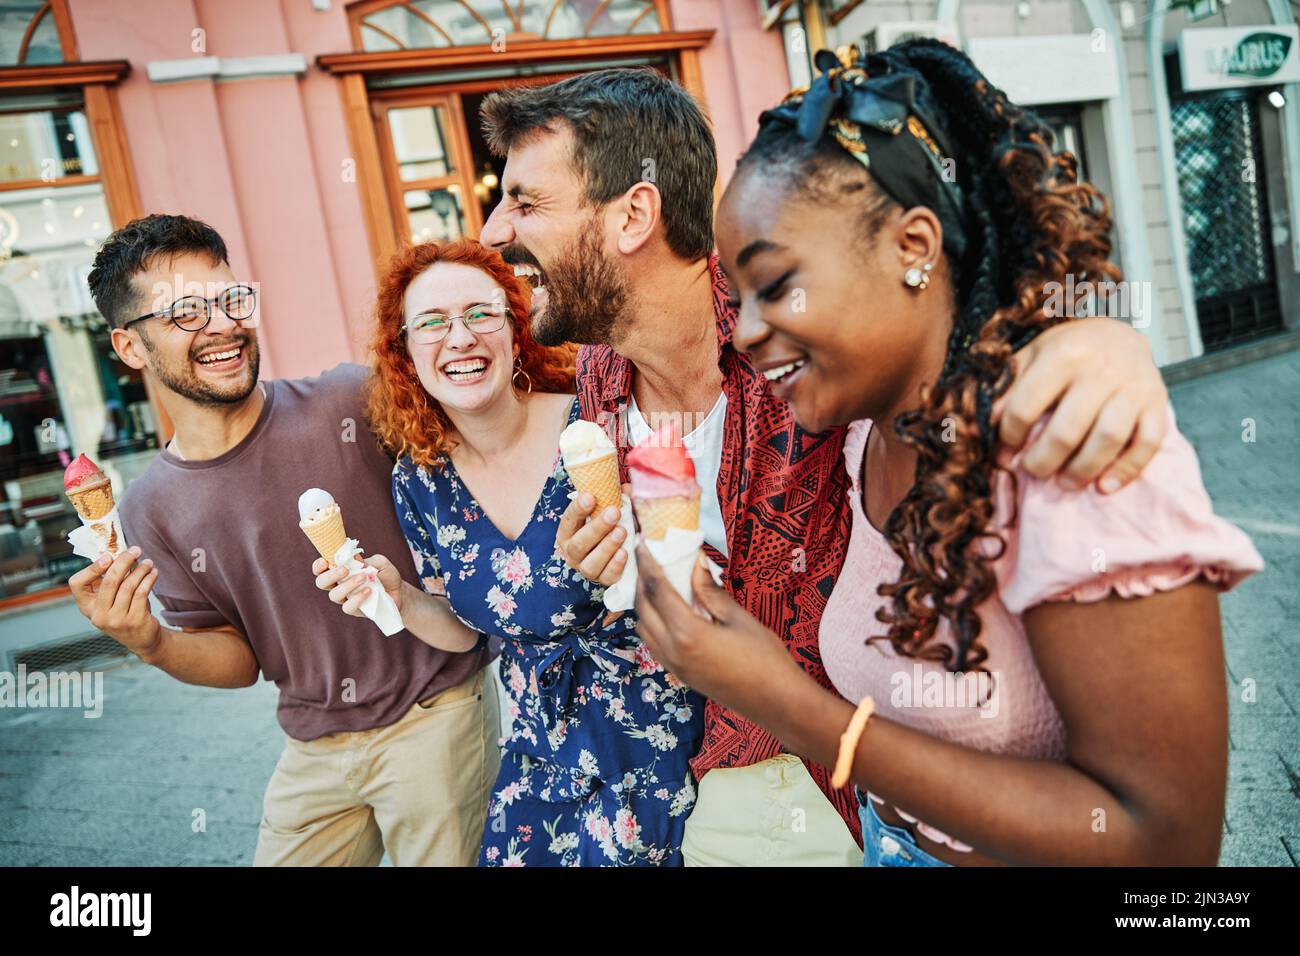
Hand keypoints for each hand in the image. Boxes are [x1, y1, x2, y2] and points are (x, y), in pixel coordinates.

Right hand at [68, 547, 162, 656]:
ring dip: (140, 570)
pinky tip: (153, 573)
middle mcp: (98, 615)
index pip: (77, 584)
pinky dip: (149, 579)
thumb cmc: (124, 611)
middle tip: (135, 550)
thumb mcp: (110, 599)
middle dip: (124, 561)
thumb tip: (118, 551)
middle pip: (109, 581)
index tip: (108, 556)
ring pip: (128, 586)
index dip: (90, 569)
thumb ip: (109, 580)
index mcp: (86, 606)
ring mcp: (116, 620)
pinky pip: (142, 593)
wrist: (140, 639)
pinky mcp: (134, 621)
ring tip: (148, 562)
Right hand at [313, 553, 403, 615]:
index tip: (325, 561)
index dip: (318, 566)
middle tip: (345, 569)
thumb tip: (354, 557)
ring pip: (334, 595)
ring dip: (347, 585)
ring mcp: (345, 598)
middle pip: (321, 583)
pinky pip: (347, 607)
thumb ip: (366, 559)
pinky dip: (356, 598)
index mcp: (340, 570)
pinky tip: (368, 591)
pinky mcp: (354, 610)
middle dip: (330, 575)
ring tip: (362, 578)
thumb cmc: (385, 574)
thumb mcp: (380, 562)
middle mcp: (338, 585)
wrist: (399, 591)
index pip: (320, 569)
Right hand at [555, 484, 629, 585]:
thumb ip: (613, 500)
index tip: (590, 496)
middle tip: (614, 512)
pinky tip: (624, 552)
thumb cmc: (603, 529)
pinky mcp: (602, 580)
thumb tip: (626, 487)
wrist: (608, 559)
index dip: (578, 508)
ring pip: (591, 562)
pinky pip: (607, 577)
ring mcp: (585, 569)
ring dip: (607, 546)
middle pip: (580, 543)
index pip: (568, 520)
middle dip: (597, 527)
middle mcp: (572, 552)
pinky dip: (615, 565)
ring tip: (622, 531)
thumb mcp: (605, 513)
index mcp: (567, 533)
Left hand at [633, 545, 798, 709]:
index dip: (647, 562)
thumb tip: (696, 563)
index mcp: (687, 632)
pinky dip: (651, 623)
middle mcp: (672, 650)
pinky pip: (653, 644)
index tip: (642, 543)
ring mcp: (672, 666)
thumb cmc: (765, 658)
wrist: (776, 702)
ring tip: (656, 583)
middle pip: (642, 608)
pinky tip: (667, 612)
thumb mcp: (739, 618)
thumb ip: (711, 590)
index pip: (656, 589)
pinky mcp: (678, 675)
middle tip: (647, 559)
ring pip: (643, 628)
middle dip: (640, 581)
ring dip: (643, 604)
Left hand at [996, 318, 1167, 491]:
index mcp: (1063, 354)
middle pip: (1068, 430)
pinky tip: (1104, 486)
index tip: (1004, 452)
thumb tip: (980, 428)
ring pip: (1108, 439)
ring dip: (1082, 469)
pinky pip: (1148, 443)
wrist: (1120, 334)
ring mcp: (1134, 387)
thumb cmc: (1067, 352)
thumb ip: (1007, 389)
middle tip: (1033, 471)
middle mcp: (1102, 369)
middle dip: (1044, 460)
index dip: (1008, 436)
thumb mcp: (1031, 358)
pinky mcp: (1157, 403)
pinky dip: (1127, 470)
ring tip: (1065, 483)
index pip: (1026, 406)